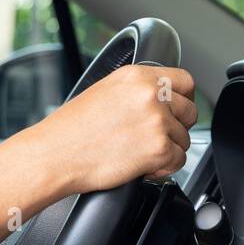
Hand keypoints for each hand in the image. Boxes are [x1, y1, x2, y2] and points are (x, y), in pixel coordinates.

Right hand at [0, 64, 195, 239]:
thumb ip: (135, 91)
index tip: (177, 110)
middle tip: (154, 137)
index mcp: (136, 76)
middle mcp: (150, 94)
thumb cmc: (68, 130)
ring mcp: (156, 121)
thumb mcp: (103, 92)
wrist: (53, 155)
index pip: (184, 81)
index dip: (183, 98)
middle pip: (190, 110)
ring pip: (184, 139)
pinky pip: (179, 161)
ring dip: (167, 150)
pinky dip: (164, 168)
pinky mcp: (158, 148)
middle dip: (176, 127)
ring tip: (138, 154)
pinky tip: (141, 166)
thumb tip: (159, 100)